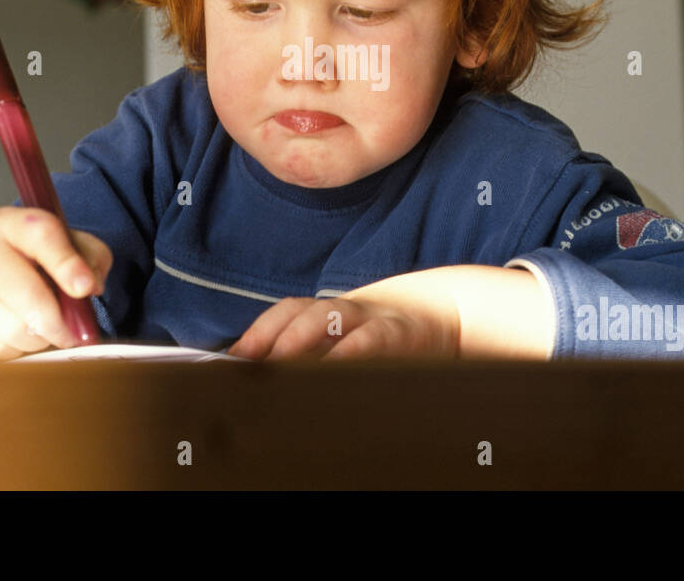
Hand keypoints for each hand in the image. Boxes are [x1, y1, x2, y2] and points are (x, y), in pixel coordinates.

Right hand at [0, 206, 111, 360]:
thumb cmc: (18, 260)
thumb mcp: (53, 244)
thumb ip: (86, 255)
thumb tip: (94, 284)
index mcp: (13, 222)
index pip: (43, 235)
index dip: (67, 263)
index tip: (86, 288)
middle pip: (28, 293)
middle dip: (60, 322)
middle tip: (73, 335)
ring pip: (13, 328)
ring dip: (38, 340)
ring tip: (40, 330)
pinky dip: (13, 350)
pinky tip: (11, 335)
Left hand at [225, 291, 459, 360]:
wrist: (449, 313)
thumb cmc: (391, 336)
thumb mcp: (351, 340)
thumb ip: (317, 354)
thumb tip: (267, 374)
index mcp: (331, 311)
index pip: (287, 312)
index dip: (259, 331)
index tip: (233, 358)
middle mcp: (347, 309)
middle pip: (301, 312)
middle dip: (271, 336)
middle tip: (248, 364)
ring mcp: (374, 316)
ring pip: (331, 317)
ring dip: (301, 337)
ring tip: (279, 360)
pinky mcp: (401, 331)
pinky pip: (373, 336)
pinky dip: (351, 348)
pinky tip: (335, 363)